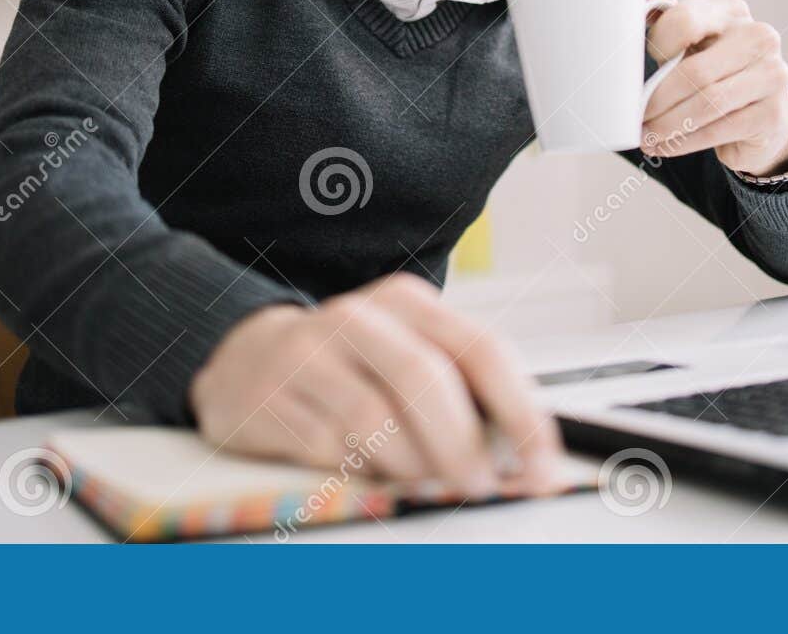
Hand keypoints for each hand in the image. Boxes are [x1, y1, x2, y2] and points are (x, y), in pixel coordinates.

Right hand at [187, 272, 565, 496]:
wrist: (246, 359)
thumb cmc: (350, 368)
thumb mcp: (407, 357)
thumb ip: (463, 393)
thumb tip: (523, 457)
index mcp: (407, 302)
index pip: (482, 349)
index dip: (521, 412)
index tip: (541, 465)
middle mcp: (356, 317)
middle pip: (424, 379)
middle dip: (461, 446)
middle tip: (479, 486)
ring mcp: (305, 354)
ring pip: (375, 422)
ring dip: (408, 466)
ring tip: (415, 477)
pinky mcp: (265, 397)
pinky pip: (325, 451)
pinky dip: (353, 472)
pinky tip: (355, 466)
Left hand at [641, 0, 787, 176]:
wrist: (760, 118)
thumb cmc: (717, 72)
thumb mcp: (692, 42)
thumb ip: (667, 14)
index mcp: (732, 11)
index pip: (685, 20)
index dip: (655, 48)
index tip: (636, 71)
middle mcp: (759, 37)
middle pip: (695, 70)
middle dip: (657, 99)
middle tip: (634, 117)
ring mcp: (772, 75)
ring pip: (706, 103)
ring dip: (667, 125)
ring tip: (644, 136)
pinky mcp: (773, 113)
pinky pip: (718, 129)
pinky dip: (684, 141)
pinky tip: (665, 146)